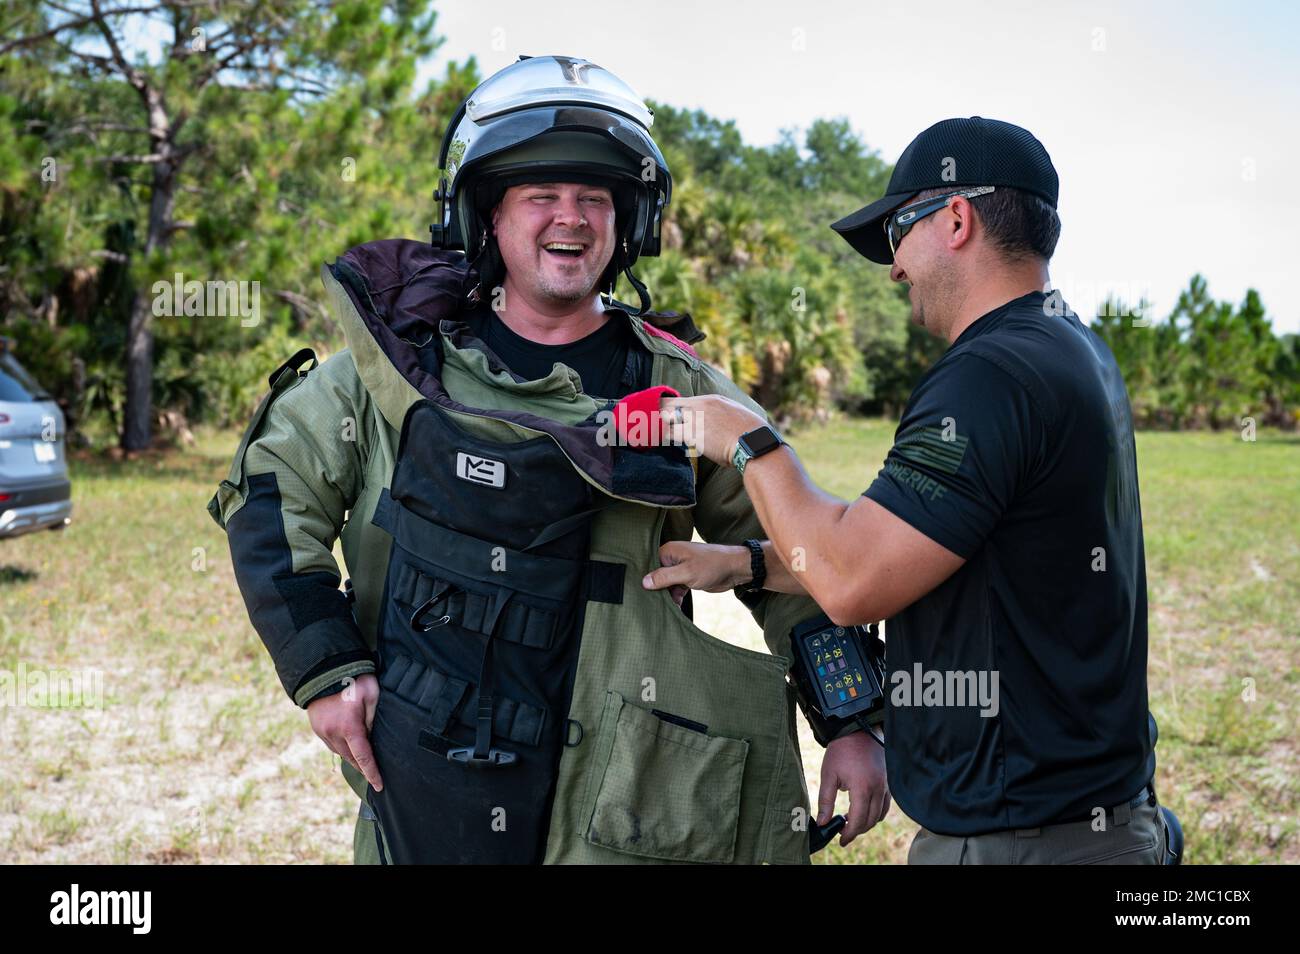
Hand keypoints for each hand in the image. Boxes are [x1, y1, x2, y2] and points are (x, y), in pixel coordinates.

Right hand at [307, 673, 382, 791]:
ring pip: (340, 752)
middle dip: (362, 767)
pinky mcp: (316, 726)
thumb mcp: (372, 696)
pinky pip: (331, 744)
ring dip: (351, 757)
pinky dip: (341, 748)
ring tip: (363, 761)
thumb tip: (372, 737)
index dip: (372, 773)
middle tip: (374, 775)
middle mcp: (333, 733)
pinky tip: (348, 745)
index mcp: (349, 727)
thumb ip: (373, 719)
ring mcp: (322, 731)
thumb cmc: (354, 680)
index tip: (379, 785)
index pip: (363, 757)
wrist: (324, 670)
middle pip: (351, 758)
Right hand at [642, 540, 752, 604]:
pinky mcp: (688, 578)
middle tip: (653, 606)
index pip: (650, 565)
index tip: (642, 594)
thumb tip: (644, 582)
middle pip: (657, 576)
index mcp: (669, 551)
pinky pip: (676, 588)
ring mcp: (680, 568)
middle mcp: (673, 558)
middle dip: (656, 591)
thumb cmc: (712, 565)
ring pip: (666, 584)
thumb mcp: (686, 572)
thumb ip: (665, 577)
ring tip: (665, 610)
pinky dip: (675, 598)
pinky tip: (676, 608)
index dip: (646, 579)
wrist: (735, 569)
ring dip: (666, 597)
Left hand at [658, 394, 765, 465]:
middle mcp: (701, 406)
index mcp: (712, 400)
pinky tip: (658, 440)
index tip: (667, 414)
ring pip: (668, 418)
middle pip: (671, 405)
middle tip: (651, 420)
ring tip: (651, 431)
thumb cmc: (751, 433)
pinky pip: (670, 433)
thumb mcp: (737, 414)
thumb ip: (723, 414)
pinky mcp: (692, 434)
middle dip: (660, 413)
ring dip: (660, 426)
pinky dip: (663, 436)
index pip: (685, 401)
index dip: (673, 408)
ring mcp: (695, 419)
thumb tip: (718, 422)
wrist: (753, 442)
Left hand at [817, 730, 889, 845]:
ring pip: (880, 814)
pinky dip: (876, 812)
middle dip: (857, 830)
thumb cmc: (841, 750)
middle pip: (871, 821)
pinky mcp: (888, 781)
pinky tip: (863, 808)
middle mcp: (878, 788)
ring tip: (852, 820)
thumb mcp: (828, 775)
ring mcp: (886, 785)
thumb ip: (826, 801)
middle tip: (843, 831)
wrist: (857, 729)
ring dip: (867, 822)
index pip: (859, 820)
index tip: (841, 839)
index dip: (849, 833)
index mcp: (862, 788)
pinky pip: (886, 804)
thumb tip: (823, 822)